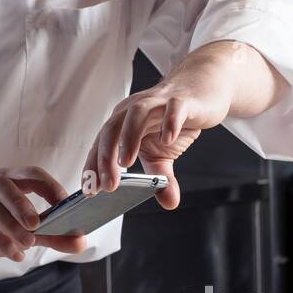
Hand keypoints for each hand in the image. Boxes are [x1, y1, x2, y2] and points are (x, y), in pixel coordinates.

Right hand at [0, 166, 87, 266]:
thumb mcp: (24, 232)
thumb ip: (52, 235)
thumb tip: (81, 241)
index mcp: (7, 180)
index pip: (30, 174)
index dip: (48, 185)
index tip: (65, 204)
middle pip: (4, 184)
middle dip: (22, 203)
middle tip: (38, 224)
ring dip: (10, 224)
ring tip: (28, 244)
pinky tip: (14, 254)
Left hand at [84, 42, 259, 208]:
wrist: (202, 89)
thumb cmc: (174, 119)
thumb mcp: (165, 151)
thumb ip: (161, 177)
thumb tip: (169, 203)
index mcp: (123, 121)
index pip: (102, 143)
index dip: (93, 166)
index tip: (89, 189)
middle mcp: (134, 109)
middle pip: (112, 129)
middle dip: (105, 157)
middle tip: (107, 185)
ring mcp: (157, 102)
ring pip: (136, 114)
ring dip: (128, 138)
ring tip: (126, 163)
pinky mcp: (182, 99)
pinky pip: (173, 108)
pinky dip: (168, 122)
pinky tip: (167, 138)